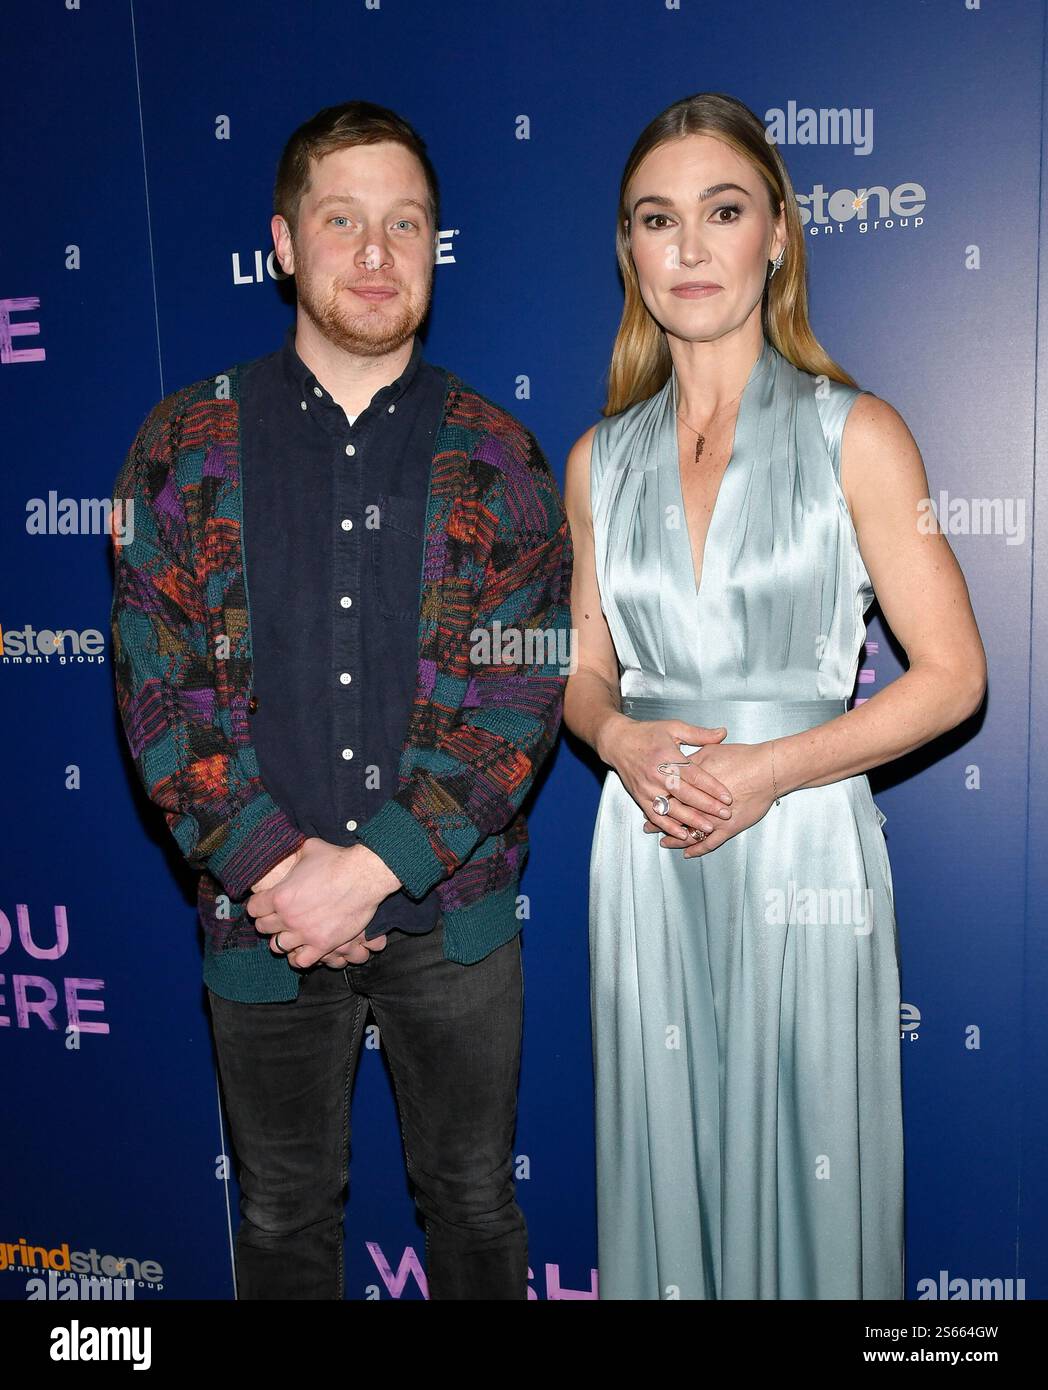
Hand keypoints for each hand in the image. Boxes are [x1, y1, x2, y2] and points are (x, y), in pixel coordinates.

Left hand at [246, 838, 399, 968]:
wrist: (364, 876)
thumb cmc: (337, 861)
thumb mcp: (308, 849)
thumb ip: (292, 855)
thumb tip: (286, 849)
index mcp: (280, 895)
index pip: (253, 908)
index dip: (259, 904)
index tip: (266, 903)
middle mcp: (288, 917)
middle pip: (263, 928)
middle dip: (269, 921)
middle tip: (279, 916)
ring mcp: (305, 933)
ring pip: (277, 946)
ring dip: (282, 938)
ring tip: (291, 932)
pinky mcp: (323, 944)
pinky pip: (301, 961)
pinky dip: (299, 956)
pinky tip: (304, 947)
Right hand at [598, 713, 735, 841]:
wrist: (617, 742)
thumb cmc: (646, 734)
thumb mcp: (674, 727)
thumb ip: (699, 734)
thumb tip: (723, 734)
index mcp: (668, 757)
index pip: (695, 775)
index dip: (712, 787)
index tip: (727, 797)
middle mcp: (657, 775)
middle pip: (686, 794)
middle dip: (707, 807)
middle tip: (725, 814)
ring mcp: (648, 788)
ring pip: (672, 808)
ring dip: (691, 820)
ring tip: (708, 828)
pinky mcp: (640, 797)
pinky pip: (656, 815)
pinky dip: (668, 826)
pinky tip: (682, 834)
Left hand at [642, 739, 776, 855]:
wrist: (767, 770)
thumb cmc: (741, 758)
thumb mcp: (709, 751)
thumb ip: (691, 759)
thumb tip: (677, 761)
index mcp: (692, 784)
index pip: (669, 796)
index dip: (657, 801)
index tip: (649, 806)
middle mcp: (699, 804)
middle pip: (675, 817)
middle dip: (659, 823)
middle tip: (647, 828)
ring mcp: (712, 819)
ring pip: (687, 833)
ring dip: (674, 839)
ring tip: (663, 843)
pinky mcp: (727, 829)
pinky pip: (708, 843)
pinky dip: (697, 849)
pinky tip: (688, 853)